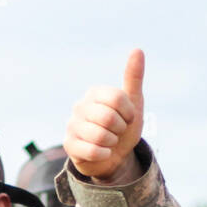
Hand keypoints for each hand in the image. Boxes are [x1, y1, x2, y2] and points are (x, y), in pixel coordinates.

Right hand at [65, 49, 144, 184]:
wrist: (114, 157)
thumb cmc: (122, 127)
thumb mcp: (133, 103)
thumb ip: (134, 78)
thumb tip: (137, 49)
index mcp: (95, 93)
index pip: (118, 98)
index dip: (129, 113)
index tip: (128, 118)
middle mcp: (80, 106)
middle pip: (109, 117)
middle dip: (120, 129)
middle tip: (117, 131)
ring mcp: (72, 125)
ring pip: (100, 136)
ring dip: (112, 142)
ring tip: (109, 141)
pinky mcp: (69, 144)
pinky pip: (92, 151)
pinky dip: (104, 154)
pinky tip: (103, 152)